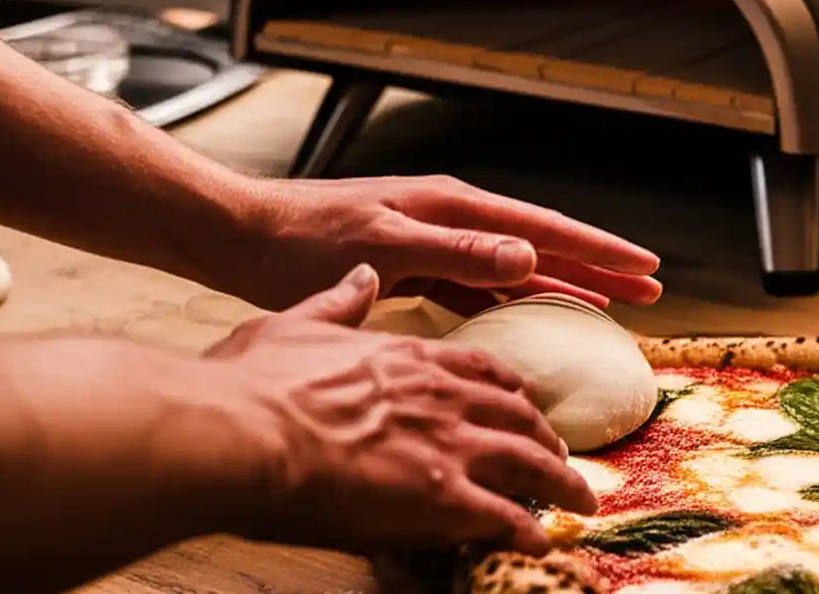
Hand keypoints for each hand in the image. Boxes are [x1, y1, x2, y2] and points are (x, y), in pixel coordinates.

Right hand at [203, 263, 597, 554]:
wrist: (241, 433)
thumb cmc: (254, 384)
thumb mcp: (296, 323)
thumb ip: (340, 302)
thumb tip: (362, 276)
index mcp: (409, 356)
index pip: (481, 367)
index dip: (510, 388)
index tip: (522, 402)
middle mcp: (442, 395)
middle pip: (518, 413)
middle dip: (545, 437)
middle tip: (559, 456)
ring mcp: (448, 446)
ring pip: (530, 462)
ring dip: (560, 482)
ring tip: (577, 500)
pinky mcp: (441, 498)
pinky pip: (505, 517)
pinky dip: (528, 531)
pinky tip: (540, 543)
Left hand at [212, 175, 662, 313]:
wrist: (243, 237)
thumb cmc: (302, 241)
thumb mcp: (381, 246)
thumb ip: (455, 250)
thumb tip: (526, 254)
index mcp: (450, 206)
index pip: (542, 227)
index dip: (598, 251)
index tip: (647, 269)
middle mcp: (450, 217)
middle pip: (541, 242)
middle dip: (597, 266)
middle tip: (649, 291)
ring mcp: (433, 239)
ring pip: (516, 263)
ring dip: (564, 282)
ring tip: (610, 303)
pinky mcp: (414, 264)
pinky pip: (482, 282)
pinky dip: (516, 296)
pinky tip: (533, 310)